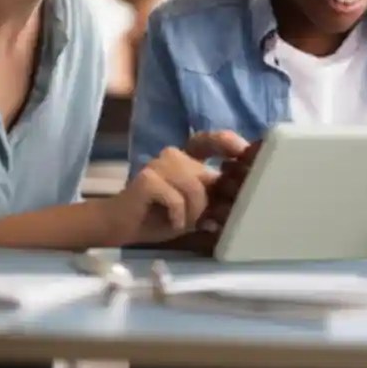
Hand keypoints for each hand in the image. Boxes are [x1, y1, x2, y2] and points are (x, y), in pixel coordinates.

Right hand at [148, 131, 255, 254]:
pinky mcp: (148, 178)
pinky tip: (169, 223)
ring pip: (195, 188)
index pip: (210, 141)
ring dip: (191, 213)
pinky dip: (177, 217)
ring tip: (179, 223)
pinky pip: (177, 199)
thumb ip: (212, 201)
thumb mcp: (193, 210)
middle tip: (199, 223)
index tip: (244, 151)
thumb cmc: (160, 218)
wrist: (121, 226)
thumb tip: (238, 203)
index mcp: (187, 159)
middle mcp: (174, 155)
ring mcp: (160, 163)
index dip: (228, 143)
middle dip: (206, 206)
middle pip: (206, 177)